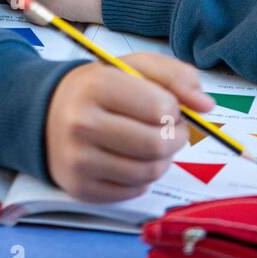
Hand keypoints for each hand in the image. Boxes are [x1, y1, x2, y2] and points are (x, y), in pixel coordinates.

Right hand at [45, 51, 214, 200]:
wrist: (48, 113)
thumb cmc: (101, 86)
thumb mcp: (135, 66)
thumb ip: (176, 76)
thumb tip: (207, 106)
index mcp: (96, 86)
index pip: (160, 109)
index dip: (175, 109)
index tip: (169, 106)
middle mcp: (82, 124)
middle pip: (157, 145)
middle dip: (177, 137)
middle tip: (173, 129)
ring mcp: (78, 161)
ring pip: (149, 172)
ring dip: (164, 158)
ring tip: (155, 142)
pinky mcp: (80, 189)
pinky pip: (134, 190)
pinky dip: (145, 176)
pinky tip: (133, 158)